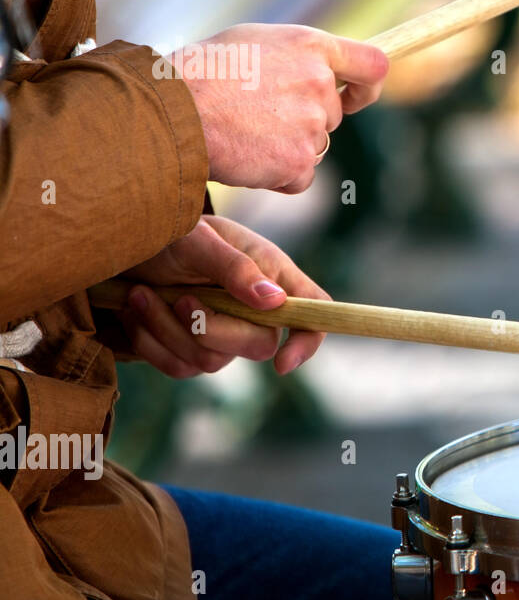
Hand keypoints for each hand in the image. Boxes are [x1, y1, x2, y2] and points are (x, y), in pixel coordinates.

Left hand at [115, 215, 329, 376]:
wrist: (124, 246)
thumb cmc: (170, 232)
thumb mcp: (198, 240)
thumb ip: (235, 268)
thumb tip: (274, 302)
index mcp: (271, 273)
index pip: (313, 309)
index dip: (308, 339)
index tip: (281, 364)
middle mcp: (255, 308)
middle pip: (259, 346)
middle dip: (212, 330)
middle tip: (179, 298)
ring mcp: (224, 333)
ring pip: (211, 360)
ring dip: (168, 329)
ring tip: (141, 293)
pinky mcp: (191, 350)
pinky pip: (179, 367)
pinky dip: (151, 341)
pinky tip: (136, 310)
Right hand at [172, 23, 387, 192]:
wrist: (171, 112)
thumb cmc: (200, 73)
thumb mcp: (252, 42)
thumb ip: (294, 56)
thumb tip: (318, 71)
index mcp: (310, 46)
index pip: (373, 65)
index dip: (367, 86)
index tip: (357, 97)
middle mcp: (319, 82)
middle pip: (334, 114)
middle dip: (304, 120)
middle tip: (255, 116)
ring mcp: (312, 123)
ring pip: (314, 145)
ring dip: (286, 147)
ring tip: (243, 132)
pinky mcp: (299, 160)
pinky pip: (300, 177)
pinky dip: (278, 176)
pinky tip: (247, 159)